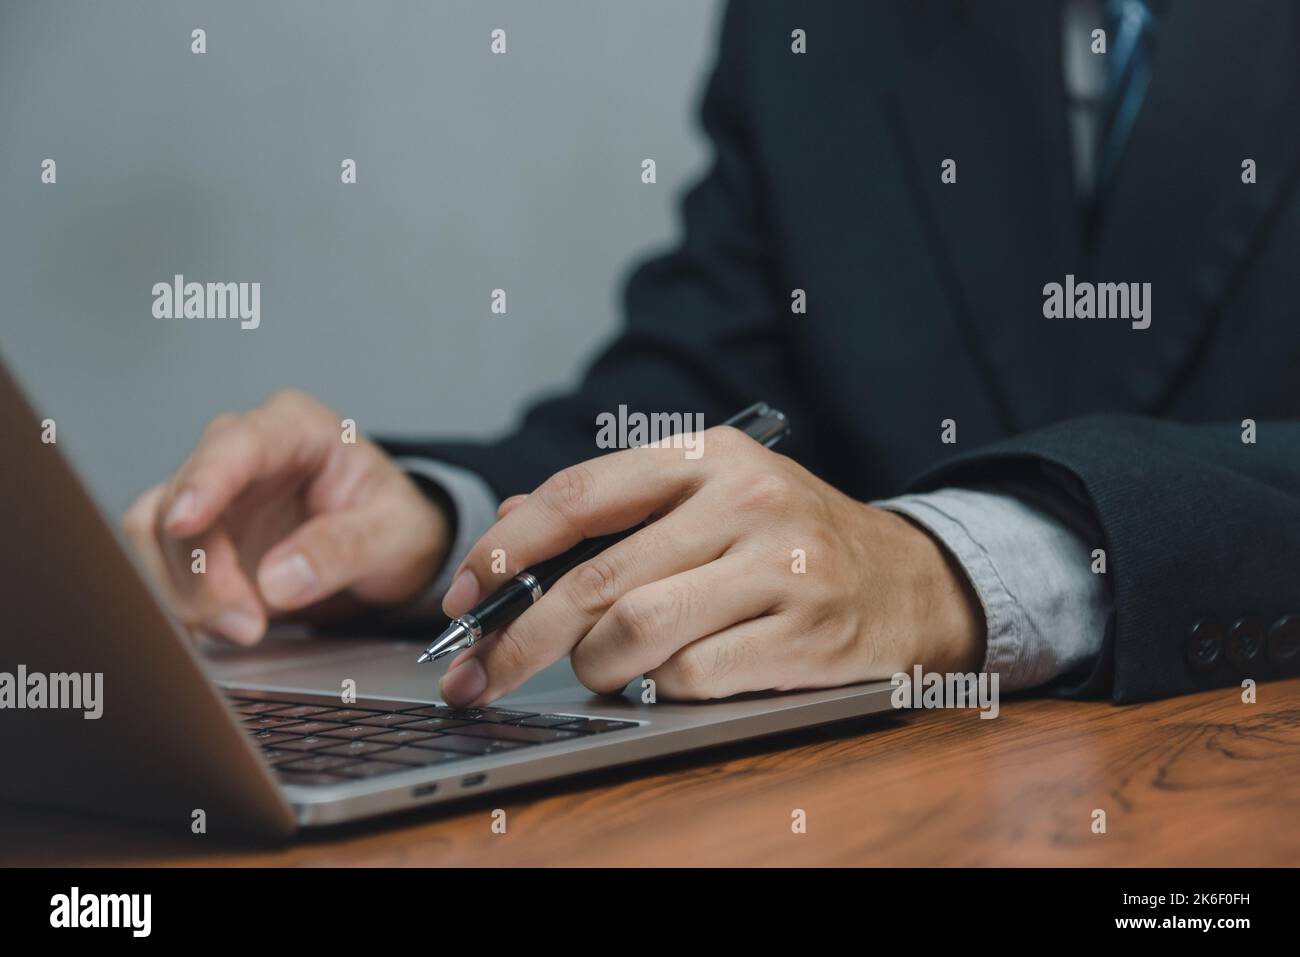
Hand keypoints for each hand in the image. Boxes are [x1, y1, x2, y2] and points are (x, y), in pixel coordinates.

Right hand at [123, 390, 450, 644]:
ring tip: (240, 630)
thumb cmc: (394, 523)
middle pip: (181, 497)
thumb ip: (344, 548)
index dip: (205, 481)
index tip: (185, 523)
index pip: (238, 443)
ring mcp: (213, 494)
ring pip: (153, 534)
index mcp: (296, 428)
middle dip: (202, 570)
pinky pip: (158, 566)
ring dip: (183, 592)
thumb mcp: (395, 533)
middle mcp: (242, 451)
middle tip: (244, 625)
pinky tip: (213, 630)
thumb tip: (276, 581)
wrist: (390, 548)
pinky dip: (177, 603)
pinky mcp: (197, 538)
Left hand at [437, 426, 984, 705]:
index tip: (464, 593)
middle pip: (593, 581)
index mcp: (709, 456)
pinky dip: (662, 690)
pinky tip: (677, 677)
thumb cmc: (786, 540)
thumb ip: (610, 508)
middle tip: (479, 678)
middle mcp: (745, 501)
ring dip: (597, 669)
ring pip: (634, 634)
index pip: (578, 495)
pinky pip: (690, 678)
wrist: (909, 581)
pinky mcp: (806, 634)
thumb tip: (510, 526)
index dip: (505, 550)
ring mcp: (781, 567)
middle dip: (518, 641)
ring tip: (608, 670)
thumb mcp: (706, 500)